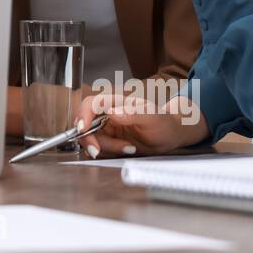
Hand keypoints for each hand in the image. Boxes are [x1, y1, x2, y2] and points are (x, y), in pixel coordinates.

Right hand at [76, 88, 209, 157]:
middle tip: (99, 150)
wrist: (169, 135)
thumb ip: (133, 112)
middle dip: (90, 139)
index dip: (83, 115)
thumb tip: (112, 112)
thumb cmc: (163, 122)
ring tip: (129, 147)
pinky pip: (100, 147)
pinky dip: (110, 152)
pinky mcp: (109, 138)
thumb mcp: (152, 117)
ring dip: (107, 147)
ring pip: (92, 138)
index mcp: (115, 101)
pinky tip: (127, 149)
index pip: (91, 104)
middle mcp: (107, 112)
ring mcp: (107, 126)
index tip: (83, 129)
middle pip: (85, 124)